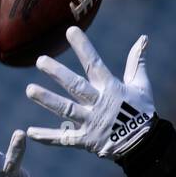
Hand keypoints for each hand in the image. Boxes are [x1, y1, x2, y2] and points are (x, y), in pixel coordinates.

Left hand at [23, 26, 155, 159]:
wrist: (145, 145)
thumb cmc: (142, 112)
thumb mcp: (141, 85)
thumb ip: (137, 62)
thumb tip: (143, 38)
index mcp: (111, 88)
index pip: (95, 64)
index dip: (83, 48)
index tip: (70, 31)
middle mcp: (99, 104)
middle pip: (76, 86)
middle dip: (58, 73)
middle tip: (40, 61)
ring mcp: (91, 123)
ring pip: (67, 110)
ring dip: (48, 100)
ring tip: (30, 90)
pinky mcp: (86, 140)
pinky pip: (65, 138)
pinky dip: (48, 137)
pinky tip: (30, 133)